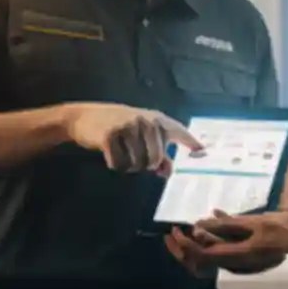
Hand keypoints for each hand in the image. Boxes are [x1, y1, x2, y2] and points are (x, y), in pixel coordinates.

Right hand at [63, 103, 199, 173]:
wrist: (83, 117)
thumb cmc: (117, 127)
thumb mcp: (140, 134)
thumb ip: (158, 151)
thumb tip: (167, 171)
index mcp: (156, 119)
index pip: (178, 131)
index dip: (191, 141)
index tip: (203, 151)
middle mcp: (145, 120)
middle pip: (155, 159)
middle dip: (144, 165)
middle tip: (132, 156)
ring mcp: (128, 126)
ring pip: (138, 164)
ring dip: (129, 166)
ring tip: (121, 153)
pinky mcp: (110, 135)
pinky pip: (119, 165)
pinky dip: (115, 165)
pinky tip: (109, 154)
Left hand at [165, 209, 287, 276]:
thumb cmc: (281, 227)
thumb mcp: (252, 222)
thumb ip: (226, 223)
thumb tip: (200, 224)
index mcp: (236, 256)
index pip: (203, 255)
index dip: (186, 244)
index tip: (176, 231)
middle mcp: (236, 262)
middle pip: (203, 258)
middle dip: (186, 245)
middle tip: (174, 230)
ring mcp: (241, 259)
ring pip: (212, 252)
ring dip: (200, 238)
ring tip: (192, 222)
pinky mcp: (247, 252)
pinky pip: (223, 246)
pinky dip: (215, 234)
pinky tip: (214, 217)